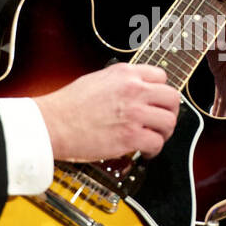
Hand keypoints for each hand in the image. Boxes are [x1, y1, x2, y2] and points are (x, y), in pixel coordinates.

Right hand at [34, 63, 178, 160]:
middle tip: (162, 122)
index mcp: (125, 74)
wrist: (52, 123)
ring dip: (164, 132)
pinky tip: (145, 151)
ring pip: (169, 121)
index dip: (161, 92)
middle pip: (172, 98)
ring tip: (153, 138)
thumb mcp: (97, 80)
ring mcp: (134, 113)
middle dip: (170, 112)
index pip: (161, 76)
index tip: (158, 102)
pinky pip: (157, 142)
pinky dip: (154, 150)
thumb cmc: (67, 105)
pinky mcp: (131, 136)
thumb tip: (133, 90)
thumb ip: (120, 82)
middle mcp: (134, 90)